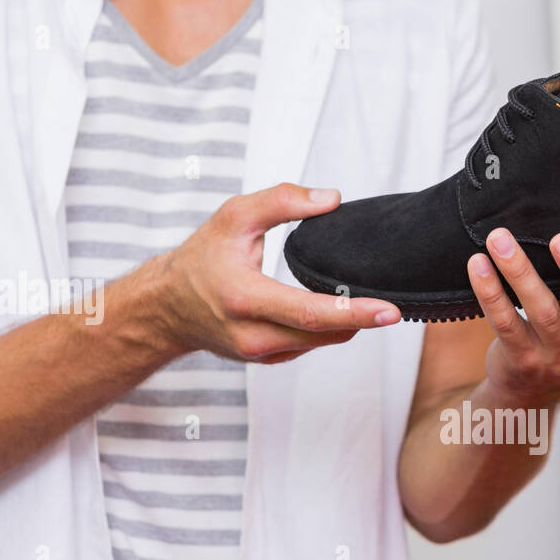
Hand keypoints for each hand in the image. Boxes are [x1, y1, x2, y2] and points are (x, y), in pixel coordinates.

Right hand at [147, 183, 400, 363]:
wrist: (167, 307)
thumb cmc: (201, 260)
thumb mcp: (234, 217)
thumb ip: (282, 201)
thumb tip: (332, 199)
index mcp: (244, 298)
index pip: (309, 312)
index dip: (353, 312)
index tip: (389, 310)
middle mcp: (252, 334)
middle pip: (322, 334)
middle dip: (361, 320)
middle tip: (393, 306)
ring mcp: (259, 354)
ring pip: (320, 342)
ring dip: (346, 325)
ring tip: (366, 303)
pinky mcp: (266, 361)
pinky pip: (308, 346)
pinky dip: (327, 330)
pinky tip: (334, 311)